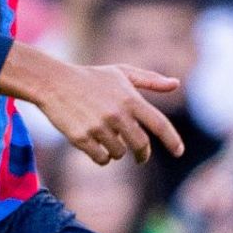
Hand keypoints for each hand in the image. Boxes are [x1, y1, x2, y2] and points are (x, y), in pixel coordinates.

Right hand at [12, 50, 183, 165]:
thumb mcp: (120, 73)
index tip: (179, 152)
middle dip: (142, 154)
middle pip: (140, 145)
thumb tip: (176, 84)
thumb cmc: (90, 77)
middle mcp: (117, 114)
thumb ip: (149, 80)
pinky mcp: (82, 138)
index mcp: (130, 99)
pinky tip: (95, 146)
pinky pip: (101, 159)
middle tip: (140, 157)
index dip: (172, 140)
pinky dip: (101, 157)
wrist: (53, 82)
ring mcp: (99, 127)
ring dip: (116, 151)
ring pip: (119, 153)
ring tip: (106, 139)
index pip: (159, 124)